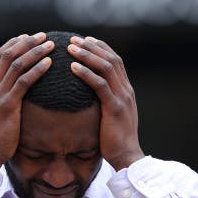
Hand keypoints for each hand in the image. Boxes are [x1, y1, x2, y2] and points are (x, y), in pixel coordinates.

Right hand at [0, 33, 54, 168]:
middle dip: (26, 42)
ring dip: (34, 52)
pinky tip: (49, 63)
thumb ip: (0, 100)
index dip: (13, 44)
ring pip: (16, 64)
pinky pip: (23, 82)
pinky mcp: (8, 105)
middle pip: (7, 54)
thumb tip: (11, 93)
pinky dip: (37, 70)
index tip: (27, 36)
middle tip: (43, 36)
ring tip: (50, 45)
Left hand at [67, 36, 144, 170]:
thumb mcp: (112, 117)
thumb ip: (106, 103)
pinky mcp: (114, 108)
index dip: (101, 48)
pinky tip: (72, 68)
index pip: (116, 61)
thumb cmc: (116, 140)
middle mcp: (126, 91)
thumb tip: (89, 96)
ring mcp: (122, 99)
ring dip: (87, 55)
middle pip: (111, 59)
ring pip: (106, 68)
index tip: (86, 40)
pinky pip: (99, 85)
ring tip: (70, 49)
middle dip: (92, 47)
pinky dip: (86, 73)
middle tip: (73, 40)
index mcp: (127, 91)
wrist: (127, 157)